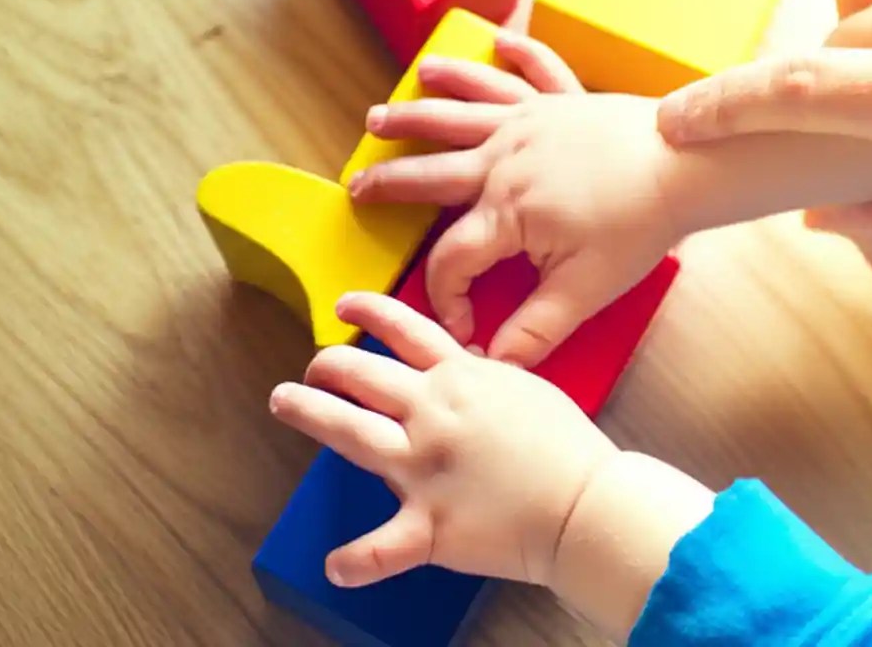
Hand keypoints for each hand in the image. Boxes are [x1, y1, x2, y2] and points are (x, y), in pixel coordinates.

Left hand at [269, 292, 618, 587]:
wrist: (587, 501)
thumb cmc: (568, 447)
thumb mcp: (526, 389)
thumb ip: (484, 377)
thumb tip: (464, 364)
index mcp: (461, 379)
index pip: (404, 330)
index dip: (368, 311)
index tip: (343, 304)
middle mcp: (433, 414)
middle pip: (362, 375)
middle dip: (327, 367)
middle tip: (312, 370)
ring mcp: (423, 467)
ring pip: (349, 431)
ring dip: (309, 414)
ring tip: (284, 402)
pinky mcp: (429, 523)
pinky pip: (382, 547)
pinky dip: (357, 561)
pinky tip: (337, 565)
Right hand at [353, 34, 681, 366]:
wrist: (685, 166)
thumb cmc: (639, 225)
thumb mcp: (585, 289)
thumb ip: (536, 330)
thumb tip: (496, 364)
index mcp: (505, 210)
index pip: (453, 260)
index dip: (447, 298)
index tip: (461, 325)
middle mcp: (502, 159)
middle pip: (429, 172)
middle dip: (388, 183)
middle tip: (356, 187)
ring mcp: (528, 123)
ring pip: (459, 112)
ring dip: (418, 111)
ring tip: (380, 115)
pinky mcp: (559, 101)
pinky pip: (529, 70)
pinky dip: (511, 55)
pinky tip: (494, 41)